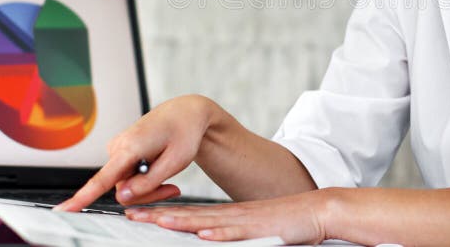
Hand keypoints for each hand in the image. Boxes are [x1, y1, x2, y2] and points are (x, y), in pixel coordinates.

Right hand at [55, 94, 213, 211]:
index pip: (103, 179)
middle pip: (123, 189)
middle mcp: (118, 146)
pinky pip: (127, 176)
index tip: (65, 209)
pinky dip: (144, 178)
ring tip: (169, 176)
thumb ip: (148, 182)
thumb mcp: (175, 162)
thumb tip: (122, 196)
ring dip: (148, 186)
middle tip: (171, 189)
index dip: (83, 197)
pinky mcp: (121, 151)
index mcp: (130, 147)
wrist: (185, 112)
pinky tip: (159, 167)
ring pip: (126, 185)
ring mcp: (118, 148)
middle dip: (147, 194)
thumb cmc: (184, 132)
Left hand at [124, 190, 328, 244]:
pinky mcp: (261, 229)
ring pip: (208, 222)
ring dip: (182, 222)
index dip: (164, 214)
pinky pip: (238, 232)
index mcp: (229, 216)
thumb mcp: (253, 230)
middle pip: (191, 216)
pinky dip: (220, 233)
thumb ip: (231, 234)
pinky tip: (204, 234)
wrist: (316, 210)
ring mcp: (246, 221)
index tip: (140, 213)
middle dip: (160, 216)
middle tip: (133, 213)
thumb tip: (206, 239)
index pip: (190, 215)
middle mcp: (232, 216)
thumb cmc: (287, 223)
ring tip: (158, 220)